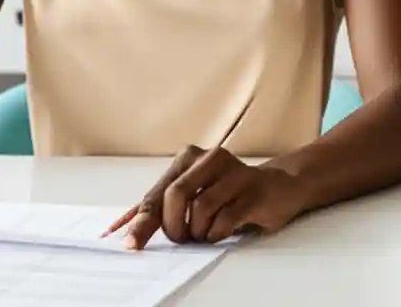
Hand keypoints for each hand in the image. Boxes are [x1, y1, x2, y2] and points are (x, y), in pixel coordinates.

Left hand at [105, 146, 304, 249]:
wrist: (278, 187)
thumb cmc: (228, 193)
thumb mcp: (192, 194)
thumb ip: (159, 207)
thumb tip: (122, 227)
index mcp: (188, 158)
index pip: (157, 193)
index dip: (142, 221)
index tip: (130, 243)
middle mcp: (210, 158)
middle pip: (175, 196)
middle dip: (174, 227)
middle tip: (182, 238)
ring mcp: (234, 172)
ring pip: (200, 209)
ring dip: (199, 231)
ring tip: (206, 233)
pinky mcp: (253, 190)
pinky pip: (224, 219)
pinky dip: (217, 233)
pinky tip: (221, 231)